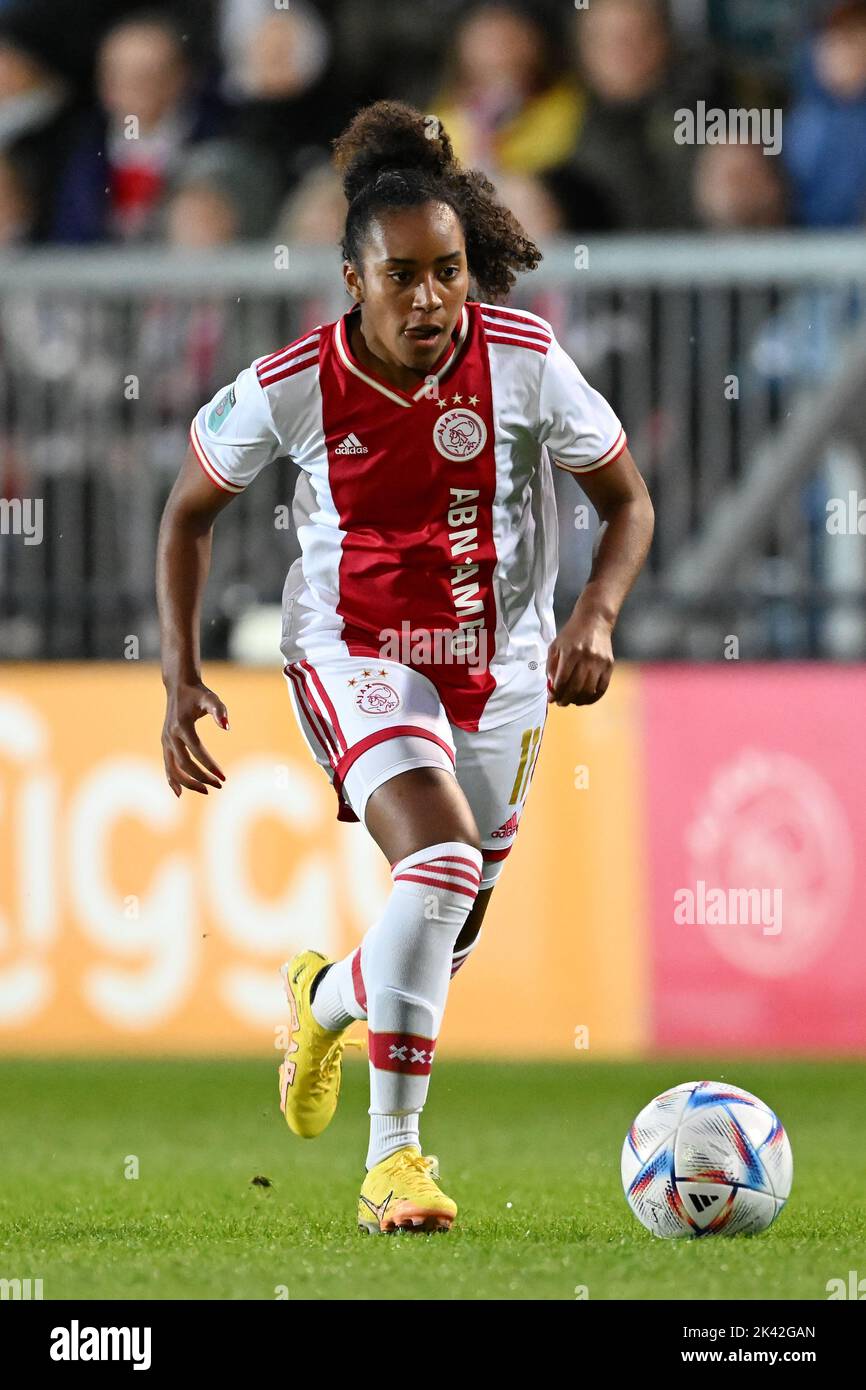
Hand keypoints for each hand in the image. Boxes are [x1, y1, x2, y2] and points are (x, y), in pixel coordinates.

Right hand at [161, 680, 228, 795]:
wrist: (179, 687)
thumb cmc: (198, 693)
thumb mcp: (211, 699)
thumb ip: (219, 711)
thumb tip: (227, 727)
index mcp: (182, 726)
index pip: (197, 752)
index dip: (210, 766)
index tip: (224, 777)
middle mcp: (171, 736)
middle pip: (184, 764)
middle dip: (202, 777)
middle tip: (219, 785)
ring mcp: (166, 741)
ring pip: (173, 769)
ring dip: (188, 782)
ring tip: (206, 791)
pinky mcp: (165, 744)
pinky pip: (167, 766)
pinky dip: (172, 780)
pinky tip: (180, 794)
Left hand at [546, 609, 613, 706]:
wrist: (594, 620)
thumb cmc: (571, 634)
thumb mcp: (556, 646)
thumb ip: (551, 666)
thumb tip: (551, 688)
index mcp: (570, 652)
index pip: (562, 680)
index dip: (555, 693)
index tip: (551, 699)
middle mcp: (586, 658)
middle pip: (575, 687)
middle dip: (566, 699)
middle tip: (561, 703)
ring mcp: (599, 662)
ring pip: (589, 690)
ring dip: (578, 700)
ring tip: (572, 701)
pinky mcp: (609, 665)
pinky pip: (602, 688)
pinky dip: (593, 698)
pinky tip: (585, 699)